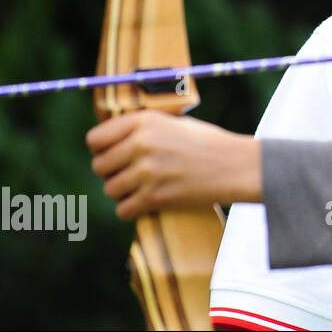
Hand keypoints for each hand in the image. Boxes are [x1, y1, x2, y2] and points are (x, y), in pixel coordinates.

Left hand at [86, 111, 260, 217]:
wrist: (236, 166)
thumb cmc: (207, 143)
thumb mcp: (173, 123)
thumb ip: (141, 130)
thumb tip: (108, 142)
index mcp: (144, 121)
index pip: (95, 140)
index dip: (101, 150)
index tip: (113, 155)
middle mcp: (141, 144)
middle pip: (99, 166)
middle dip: (112, 173)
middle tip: (132, 174)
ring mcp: (147, 171)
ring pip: (110, 189)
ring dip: (123, 193)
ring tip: (144, 188)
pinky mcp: (155, 196)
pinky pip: (123, 209)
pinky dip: (133, 209)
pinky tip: (148, 202)